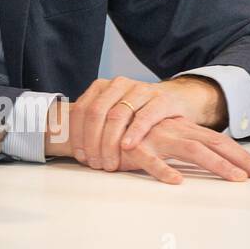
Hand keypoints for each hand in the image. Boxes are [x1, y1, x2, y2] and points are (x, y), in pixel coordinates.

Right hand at [46, 100, 249, 182]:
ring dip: (216, 165)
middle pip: (214, 142)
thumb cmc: (124, 135)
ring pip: (191, 149)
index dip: (241, 154)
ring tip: (235, 179)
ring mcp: (155, 136)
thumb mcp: (157, 138)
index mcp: (180, 128)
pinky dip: (163, 170)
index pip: (217, 140)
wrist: (87, 123)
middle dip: (240, 159)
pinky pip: (149, 159)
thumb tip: (204, 160)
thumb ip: (177, 144)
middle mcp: (172, 129)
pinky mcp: (132, 146)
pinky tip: (176, 182)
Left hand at [70, 75, 229, 172]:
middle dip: (92, 141)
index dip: (77, 134)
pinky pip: (145, 116)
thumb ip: (96, 123)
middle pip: (97, 113)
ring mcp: (141, 90)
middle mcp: (119, 84)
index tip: (80, 156)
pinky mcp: (162, 99)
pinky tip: (127, 147)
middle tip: (95, 163)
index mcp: (102, 86)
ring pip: (117, 115)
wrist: (177, 98)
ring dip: (110, 142)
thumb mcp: (115, 112)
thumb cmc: (140, 112)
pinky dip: (134, 132)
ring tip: (109, 162)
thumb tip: (72, 147)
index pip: (82, 109)